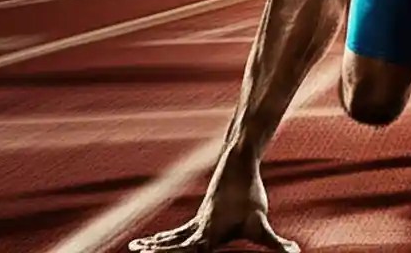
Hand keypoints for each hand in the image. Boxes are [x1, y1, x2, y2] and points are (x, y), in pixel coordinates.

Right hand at [127, 154, 298, 252]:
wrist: (239, 165)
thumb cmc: (250, 196)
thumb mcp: (262, 223)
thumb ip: (276, 243)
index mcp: (208, 236)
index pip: (187, 251)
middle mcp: (198, 229)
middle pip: (174, 245)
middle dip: (156, 251)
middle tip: (135, 252)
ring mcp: (197, 221)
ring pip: (172, 236)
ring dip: (155, 243)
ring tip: (134, 246)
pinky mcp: (201, 216)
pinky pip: (178, 230)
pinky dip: (165, 236)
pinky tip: (156, 240)